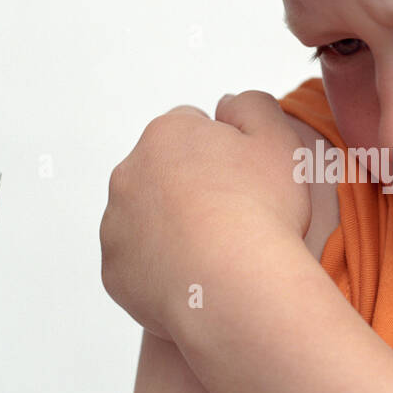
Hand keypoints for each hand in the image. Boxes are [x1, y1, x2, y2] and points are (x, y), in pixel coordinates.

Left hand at [99, 90, 312, 341]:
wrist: (237, 287)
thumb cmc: (262, 212)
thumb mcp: (277, 139)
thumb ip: (251, 106)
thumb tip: (224, 105)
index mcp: (166, 135)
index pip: (191, 131)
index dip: (223, 154)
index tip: (245, 183)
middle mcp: (129, 173)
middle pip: (163, 174)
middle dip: (190, 189)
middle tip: (233, 219)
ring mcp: (116, 225)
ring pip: (146, 220)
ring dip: (172, 229)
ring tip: (216, 253)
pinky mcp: (114, 271)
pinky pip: (138, 265)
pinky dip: (162, 269)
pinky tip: (197, 278)